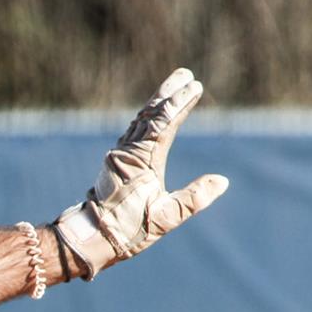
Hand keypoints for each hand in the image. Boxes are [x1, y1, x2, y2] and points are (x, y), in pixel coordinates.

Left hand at [53, 68, 228, 279]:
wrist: (90, 237)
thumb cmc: (126, 229)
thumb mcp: (164, 217)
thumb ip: (193, 199)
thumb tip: (221, 182)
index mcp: (140, 161)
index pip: (163, 123)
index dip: (179, 103)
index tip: (195, 86)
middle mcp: (127, 153)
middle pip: (150, 115)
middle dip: (168, 93)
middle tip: (186, 75)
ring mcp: (119, 156)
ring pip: (141, 122)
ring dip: (158, 103)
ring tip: (174, 85)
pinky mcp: (116, 163)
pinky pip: (134, 132)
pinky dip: (147, 119)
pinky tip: (154, 114)